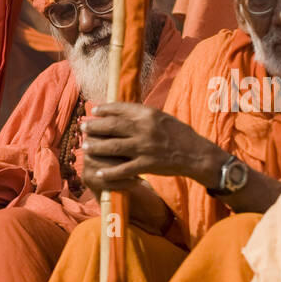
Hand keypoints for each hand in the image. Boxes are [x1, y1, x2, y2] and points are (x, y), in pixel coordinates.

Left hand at [81, 101, 222, 192]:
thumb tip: (120, 111)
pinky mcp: (147, 165)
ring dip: (96, 147)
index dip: (105, 109)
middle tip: (83, 127)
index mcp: (149, 114)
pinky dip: (110, 172)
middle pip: (112, 127)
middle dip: (95, 127)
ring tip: (85, 146)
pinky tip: (99, 171)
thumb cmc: (179, 135)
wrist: (197, 155)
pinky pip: (123, 169)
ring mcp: (145, 148)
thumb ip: (142, 115)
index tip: (94, 111)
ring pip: (113, 147)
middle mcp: (145, 129)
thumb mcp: (162, 118)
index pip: (121, 109)